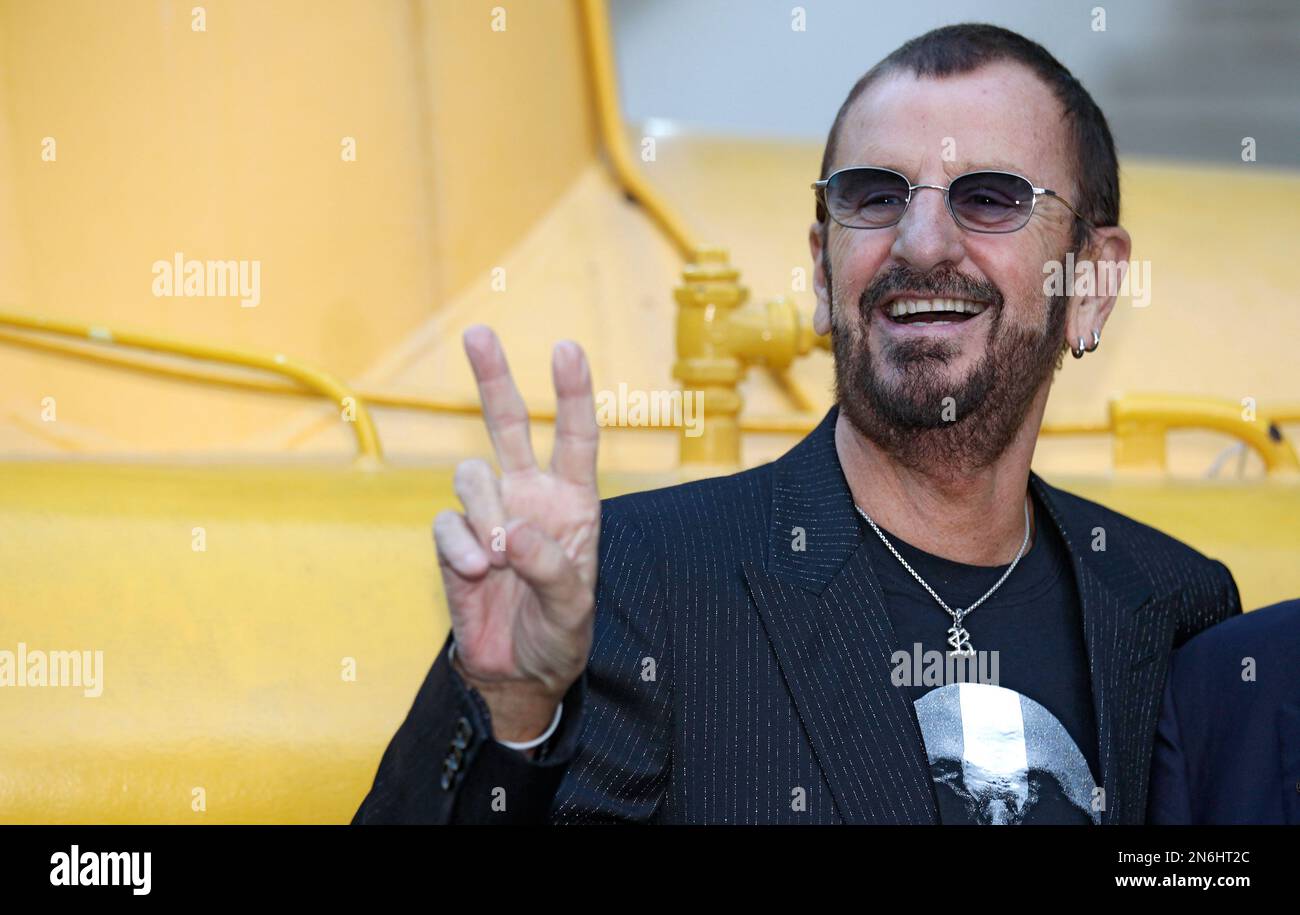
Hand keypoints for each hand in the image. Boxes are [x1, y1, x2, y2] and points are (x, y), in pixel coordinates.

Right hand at [434, 325, 599, 741]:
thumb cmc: (558, 634)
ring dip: (484, 513)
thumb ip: (553, 568)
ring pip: (471, 475)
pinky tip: (477, 573)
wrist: (516, 672)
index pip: (575, 438)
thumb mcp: (573, 609)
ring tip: (497, 558)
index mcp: (572, 504)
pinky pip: (447, 523)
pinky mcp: (454, 541)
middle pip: (507, 425)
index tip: (566, 348)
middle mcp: (529, 497)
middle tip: (477, 333)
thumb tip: (514, 532)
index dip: (572, 393)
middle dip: (493, 378)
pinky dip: (460, 546)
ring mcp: (489, 516)